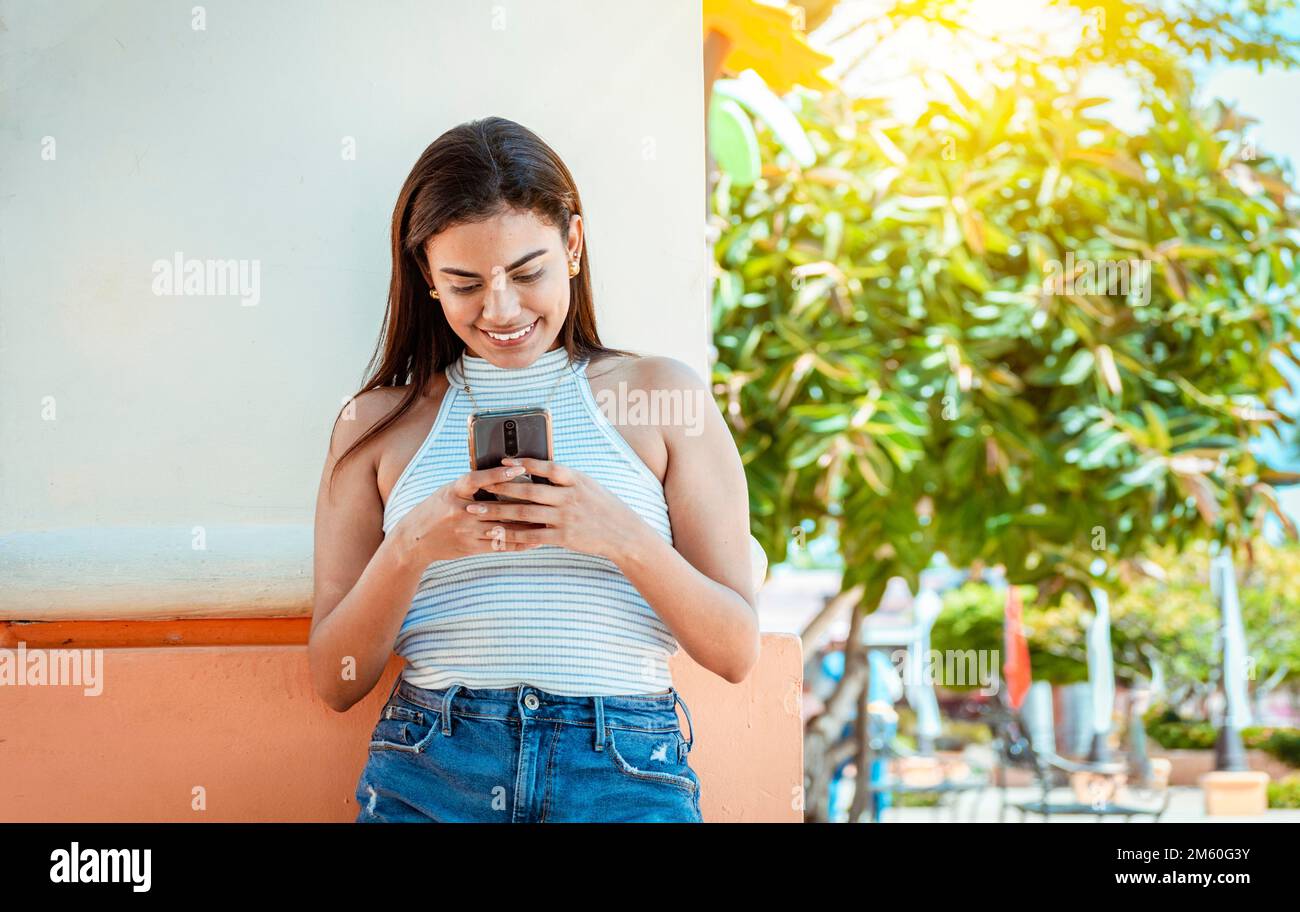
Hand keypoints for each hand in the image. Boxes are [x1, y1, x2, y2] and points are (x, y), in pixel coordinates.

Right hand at [390, 463, 543, 564]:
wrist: (415, 539)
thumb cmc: (435, 509)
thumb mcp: (448, 491)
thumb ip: (471, 486)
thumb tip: (500, 474)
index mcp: (453, 491)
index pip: (477, 479)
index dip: (499, 473)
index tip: (519, 468)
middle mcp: (460, 511)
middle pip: (497, 506)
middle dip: (524, 502)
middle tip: (548, 497)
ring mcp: (466, 531)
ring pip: (502, 527)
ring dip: (527, 525)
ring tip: (549, 520)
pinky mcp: (470, 547)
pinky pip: (499, 546)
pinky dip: (519, 543)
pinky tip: (535, 540)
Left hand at [464, 457, 648, 560]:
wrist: (623, 533)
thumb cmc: (603, 506)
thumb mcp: (588, 485)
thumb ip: (565, 479)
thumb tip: (537, 469)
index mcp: (576, 480)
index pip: (547, 467)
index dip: (524, 463)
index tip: (503, 461)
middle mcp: (570, 497)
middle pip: (529, 490)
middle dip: (501, 488)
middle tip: (479, 485)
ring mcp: (566, 518)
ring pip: (525, 513)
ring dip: (498, 511)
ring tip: (478, 510)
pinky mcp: (563, 537)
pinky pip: (533, 535)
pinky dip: (513, 534)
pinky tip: (496, 533)